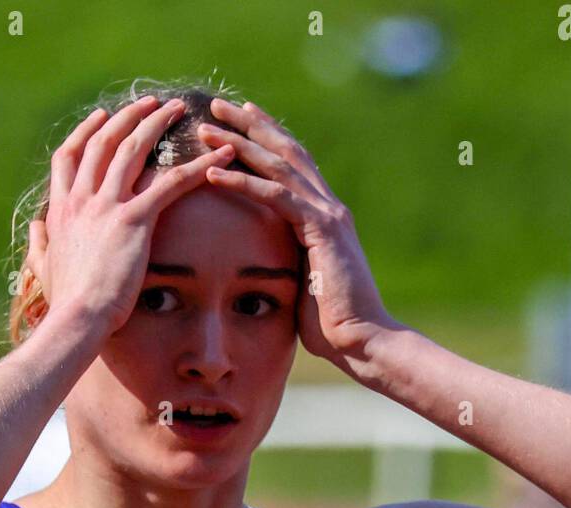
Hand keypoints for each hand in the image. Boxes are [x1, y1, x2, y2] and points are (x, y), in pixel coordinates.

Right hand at [23, 96, 235, 344]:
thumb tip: (35, 230)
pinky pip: (170, 183)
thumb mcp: (44, 266)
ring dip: (159, 123)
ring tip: (180, 109)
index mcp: (61, 207)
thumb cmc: (64, 301)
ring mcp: (106, 205)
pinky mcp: (133, 220)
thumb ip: (39, 243)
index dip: (87, 131)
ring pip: (135, 149)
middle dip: (130, 116)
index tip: (102, 116)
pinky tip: (215, 158)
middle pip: (105, 141)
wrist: (77, 318)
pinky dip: (195, 167)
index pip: (71, 155)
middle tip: (152, 102)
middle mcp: (82, 198)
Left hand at [197, 98, 403, 375]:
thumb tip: (265, 268)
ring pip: (278, 165)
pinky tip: (213, 173)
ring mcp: (328, 214)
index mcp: (325, 217)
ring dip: (239, 144)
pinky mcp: (321, 229)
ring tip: (206, 128)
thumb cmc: (334, 325)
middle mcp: (329, 207)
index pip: (293, 166)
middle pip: (286, 151)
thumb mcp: (303, 286)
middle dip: (249, 126)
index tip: (236, 121)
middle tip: (216, 105)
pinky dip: (242, 182)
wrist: (364, 340)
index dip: (265, 140)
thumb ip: (289, 264)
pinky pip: (276, 196)